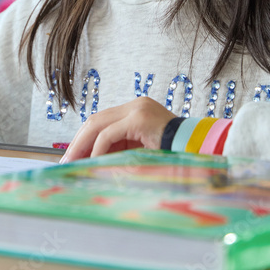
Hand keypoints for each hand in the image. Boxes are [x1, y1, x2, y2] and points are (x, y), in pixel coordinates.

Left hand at [60, 96, 175, 162]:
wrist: (203, 151)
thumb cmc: (176, 155)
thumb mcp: (143, 152)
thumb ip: (122, 151)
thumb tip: (94, 164)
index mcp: (137, 111)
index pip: (103, 121)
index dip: (84, 139)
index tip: (73, 157)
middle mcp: (136, 105)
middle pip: (96, 120)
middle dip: (78, 142)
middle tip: (66, 162)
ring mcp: (138, 109)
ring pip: (98, 124)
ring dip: (83, 145)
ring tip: (74, 163)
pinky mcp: (140, 119)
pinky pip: (109, 134)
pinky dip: (98, 149)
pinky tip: (94, 163)